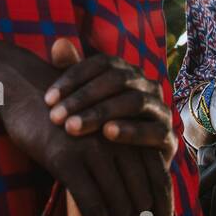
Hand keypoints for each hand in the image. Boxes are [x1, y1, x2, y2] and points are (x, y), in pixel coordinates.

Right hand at [0, 42, 173, 215]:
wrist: (25, 91)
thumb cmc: (63, 119)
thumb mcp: (99, 132)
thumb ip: (121, 158)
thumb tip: (137, 206)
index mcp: (132, 131)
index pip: (160, 179)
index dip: (165, 214)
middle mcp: (119, 140)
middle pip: (148, 195)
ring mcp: (95, 150)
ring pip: (122, 205)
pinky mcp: (69, 161)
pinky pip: (94, 207)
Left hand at [45, 40, 176, 166]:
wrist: (121, 173)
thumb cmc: (96, 132)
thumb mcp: (82, 104)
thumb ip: (72, 73)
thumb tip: (59, 43)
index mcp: (127, 72)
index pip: (101, 63)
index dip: (74, 77)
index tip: (47, 99)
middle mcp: (147, 85)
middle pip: (116, 80)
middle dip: (83, 98)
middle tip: (55, 117)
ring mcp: (160, 110)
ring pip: (134, 102)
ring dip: (101, 113)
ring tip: (73, 127)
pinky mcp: (168, 137)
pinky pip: (153, 130)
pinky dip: (131, 130)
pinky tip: (107, 134)